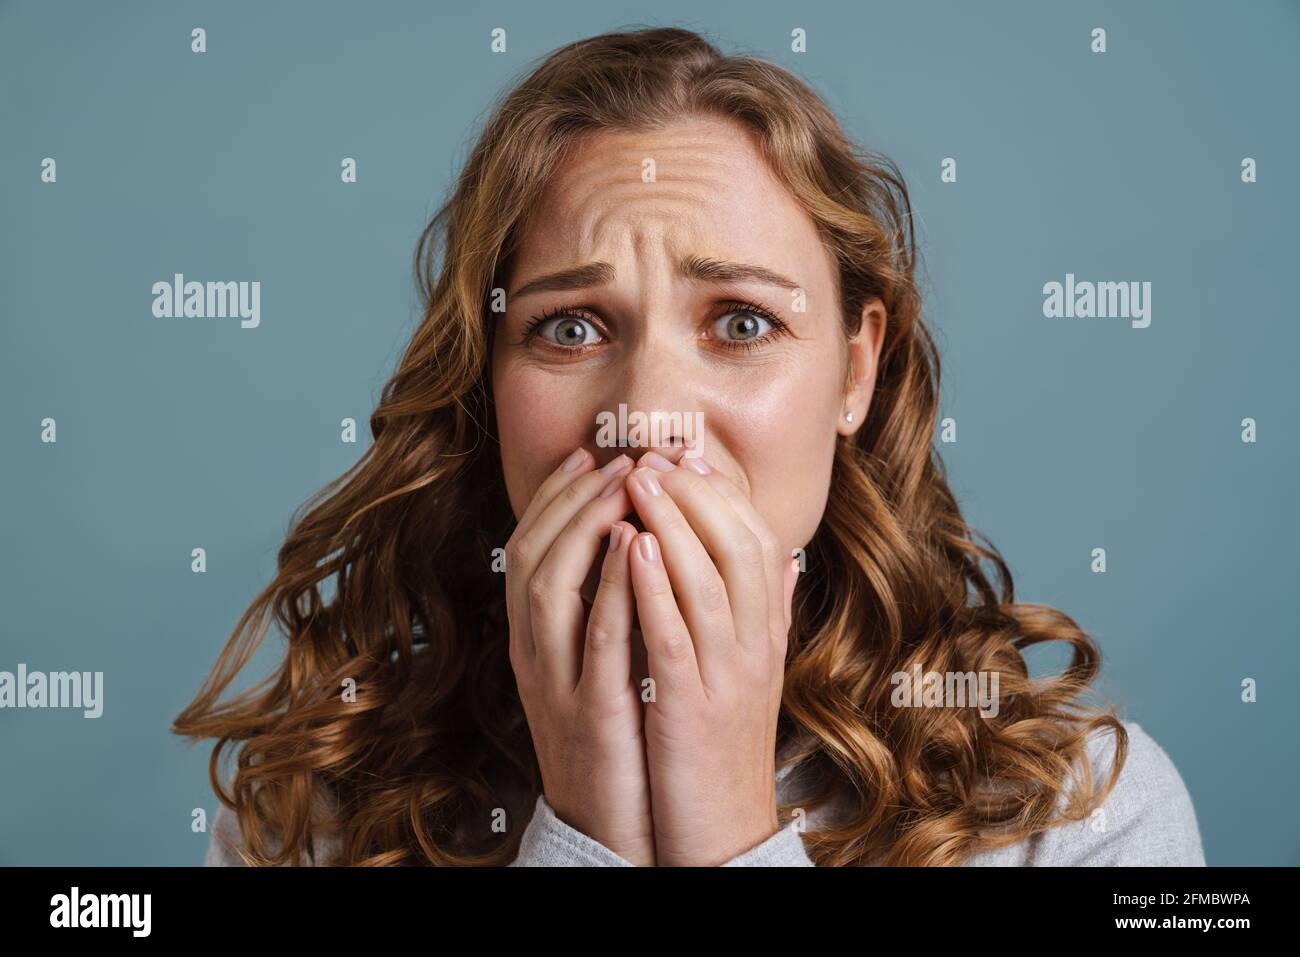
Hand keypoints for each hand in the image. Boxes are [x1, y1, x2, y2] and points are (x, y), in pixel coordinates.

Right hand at [505, 447, 656, 864]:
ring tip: (623, 485)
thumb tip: (631, 539)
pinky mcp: (590, 711)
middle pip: (530, 555)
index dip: (554, 498)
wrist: (607, 823)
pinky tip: (632, 546)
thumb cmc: (614, 735)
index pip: (527, 549)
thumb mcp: (598, 664)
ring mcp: (555, 682)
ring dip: (584, 527)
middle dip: (570, 498)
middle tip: (613, 458)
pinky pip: (594, 638)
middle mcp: (532, 654)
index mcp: (534, 640)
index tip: (588, 456)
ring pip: (548, 586)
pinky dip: (608, 585)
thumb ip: (604, 606)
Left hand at [622, 450, 799, 865]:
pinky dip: (654, 585)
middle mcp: (758, 644)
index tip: (690, 456)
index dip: (725, 493)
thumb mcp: (753, 666)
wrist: (723, 822)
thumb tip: (786, 557)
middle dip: (695, 493)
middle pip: (737, 546)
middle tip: (656, 454)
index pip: (759, 540)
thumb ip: (766, 610)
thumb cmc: (727, 736)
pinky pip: (674, 634)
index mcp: (768, 631)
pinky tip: (632, 548)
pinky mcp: (692, 706)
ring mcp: (728, 674)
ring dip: (673, 523)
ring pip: (708, 580)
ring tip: (639, 479)